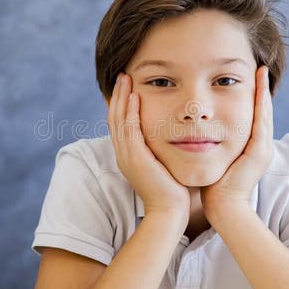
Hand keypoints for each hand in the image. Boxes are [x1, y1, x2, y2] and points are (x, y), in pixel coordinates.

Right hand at [107, 73, 190, 221]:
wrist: (170, 213)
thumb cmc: (174, 192)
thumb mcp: (165, 165)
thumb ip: (163, 150)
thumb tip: (174, 137)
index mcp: (129, 156)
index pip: (120, 124)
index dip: (121, 103)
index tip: (127, 86)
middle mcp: (123, 154)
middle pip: (114, 118)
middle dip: (117, 95)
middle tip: (122, 75)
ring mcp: (127, 157)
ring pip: (118, 120)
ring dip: (121, 98)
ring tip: (125, 78)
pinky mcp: (135, 159)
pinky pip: (129, 130)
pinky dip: (129, 112)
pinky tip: (134, 97)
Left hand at [201, 66, 272, 220]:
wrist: (222, 207)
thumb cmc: (213, 185)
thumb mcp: (215, 158)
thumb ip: (213, 143)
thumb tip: (200, 131)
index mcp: (251, 147)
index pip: (254, 115)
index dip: (254, 96)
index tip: (250, 76)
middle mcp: (261, 146)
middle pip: (263, 111)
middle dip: (261, 89)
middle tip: (260, 67)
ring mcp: (263, 149)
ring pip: (265, 114)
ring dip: (264, 92)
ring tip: (261, 73)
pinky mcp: (259, 153)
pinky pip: (261, 123)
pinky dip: (261, 105)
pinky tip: (258, 90)